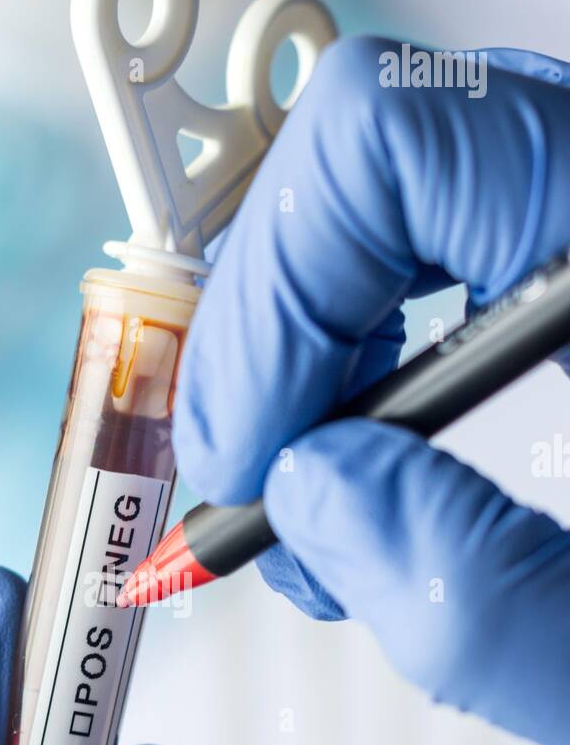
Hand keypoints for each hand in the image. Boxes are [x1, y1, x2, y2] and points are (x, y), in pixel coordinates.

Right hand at [174, 37, 569, 744]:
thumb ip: (490, 604)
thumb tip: (321, 497)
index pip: (391, 140)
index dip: (276, 298)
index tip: (254, 452)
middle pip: (375, 156)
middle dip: (277, 337)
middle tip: (267, 490)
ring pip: (397, 197)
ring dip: (317, 347)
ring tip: (321, 495)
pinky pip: (449, 238)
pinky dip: (377, 343)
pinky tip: (379, 448)